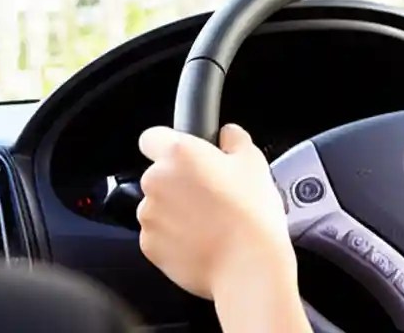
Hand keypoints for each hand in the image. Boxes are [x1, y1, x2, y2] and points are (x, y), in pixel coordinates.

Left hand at [137, 124, 294, 302]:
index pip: (152, 137)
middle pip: (158, 175)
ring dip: (176, 210)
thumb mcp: (254, 163)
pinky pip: (159, 234)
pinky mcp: (149, 246)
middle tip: (211, 193)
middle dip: (178, 182)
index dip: (169, 144)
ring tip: (210, 222)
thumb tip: (227, 135)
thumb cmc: (252, 214)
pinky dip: (174, 237)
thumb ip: (235, 140)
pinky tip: (202, 240)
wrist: (247, 267)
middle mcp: (156, 181)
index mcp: (179, 154)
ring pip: (158, 206)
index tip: (186, 156)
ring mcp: (149, 216)